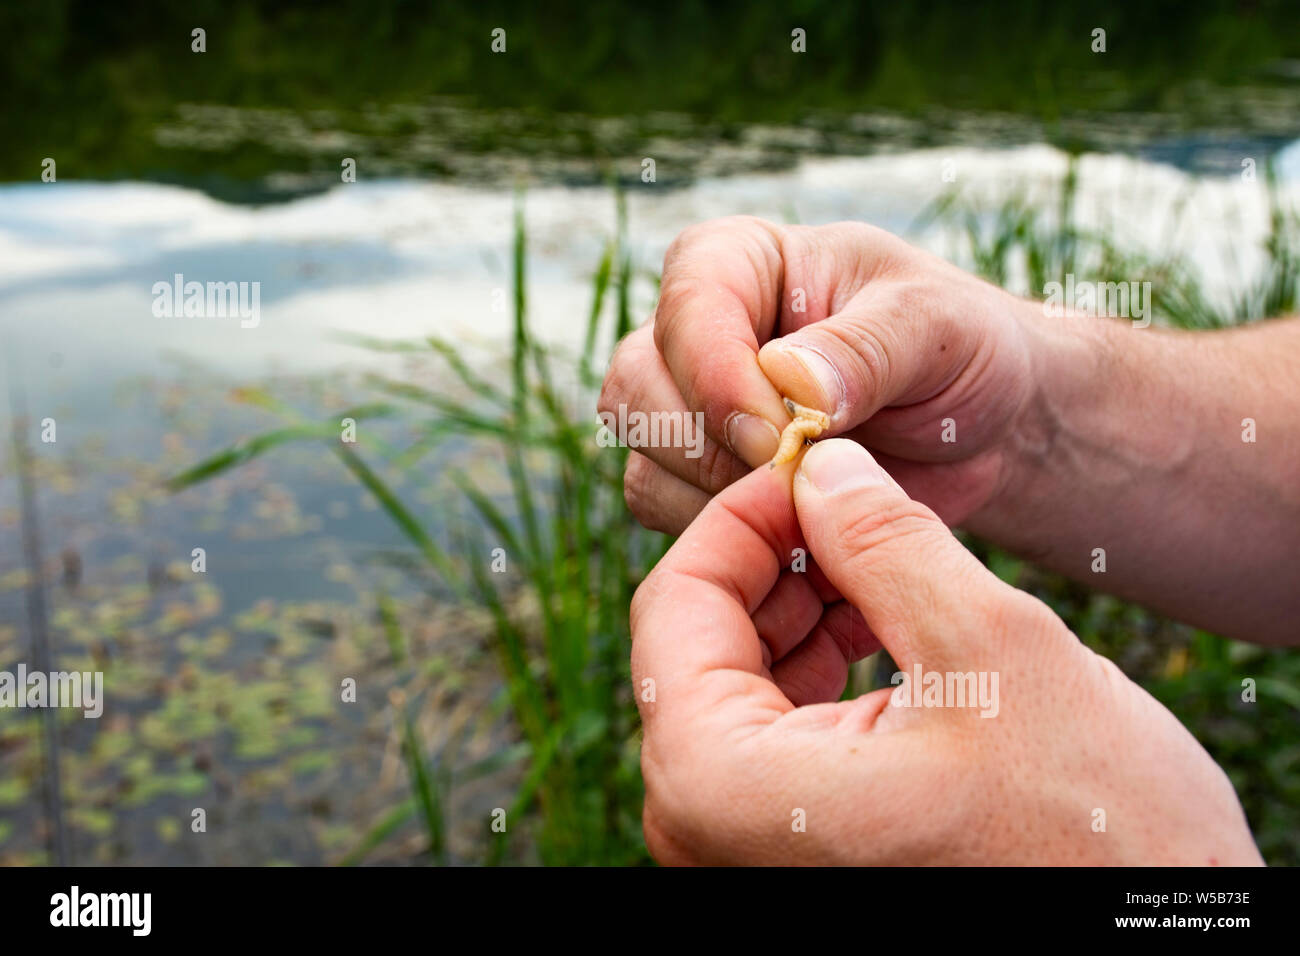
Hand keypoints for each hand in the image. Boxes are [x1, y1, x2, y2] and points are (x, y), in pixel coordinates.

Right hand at [601, 216, 1040, 534]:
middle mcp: (695, 329)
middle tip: (796, 480)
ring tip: (810, 505)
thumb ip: (865, 348)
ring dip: (717, 496)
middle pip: (638, 384)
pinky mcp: (691, 474)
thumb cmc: (955, 350)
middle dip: (712, 446)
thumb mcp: (937, 328)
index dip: (718, 374)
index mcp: (740, 261)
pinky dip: (720, 533)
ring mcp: (683, 404)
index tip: (779, 436)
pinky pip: (664, 510)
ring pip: (646, 455)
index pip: (689, 302)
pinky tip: (794, 533)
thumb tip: (790, 380)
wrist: (977, 429)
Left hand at [631, 438, 1261, 864]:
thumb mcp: (989, 651)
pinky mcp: (793, 847)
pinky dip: (822, 662)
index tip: (810, 463)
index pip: (675, 600)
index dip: (743, 514)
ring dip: (804, 602)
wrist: (1143, 941)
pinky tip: (884, 620)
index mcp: (718, 782)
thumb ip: (884, 542)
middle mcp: (706, 826)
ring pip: (738, 677)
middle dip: (776, 555)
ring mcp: (744, 843)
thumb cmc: (1089, 834)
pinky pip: (774, 727)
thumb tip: (822, 465)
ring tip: (883, 553)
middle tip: (855, 498)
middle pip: (700, 638)